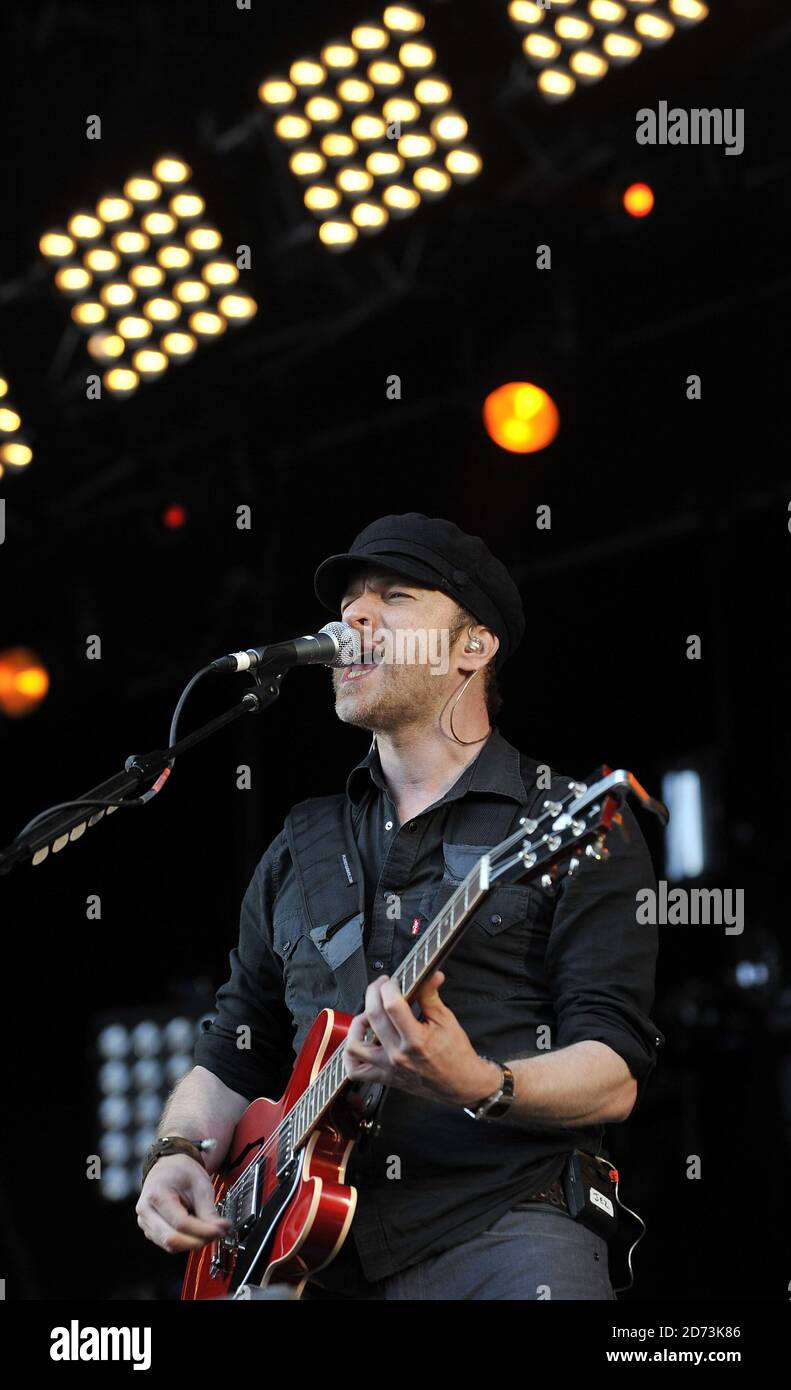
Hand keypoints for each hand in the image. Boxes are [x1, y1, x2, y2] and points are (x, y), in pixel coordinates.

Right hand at [135, 1154, 230, 1253]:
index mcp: (156, 1194)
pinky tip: (197, 1232)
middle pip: (172, 1239)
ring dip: (193, 1243)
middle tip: (217, 1234)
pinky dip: (186, 1242)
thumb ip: (208, 1209)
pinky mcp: (151, 1231)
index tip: (221, 1229)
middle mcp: (146, 1211)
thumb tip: (221, 1228)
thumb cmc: (181, 1172)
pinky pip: (169, 1245)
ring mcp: (145, 1223)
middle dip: (198, 1240)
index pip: (180, 1222)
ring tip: (209, 1231)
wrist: (167, 1167)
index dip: (203, 1230)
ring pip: (170, 1246)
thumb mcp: (199, 1184)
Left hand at [343, 970, 501, 1106]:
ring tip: (368, 1015)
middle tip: (381, 987)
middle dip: (373, 993)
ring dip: (357, 1025)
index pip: (392, 1005)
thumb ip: (431, 995)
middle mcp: (398, 1055)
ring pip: (355, 1045)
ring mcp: (388, 1067)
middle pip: (372, 1017)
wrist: (461, 1083)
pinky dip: (350, 1056)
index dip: (389, 986)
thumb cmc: (456, 1055)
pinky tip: (360, 1042)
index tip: (393, 981)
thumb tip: (430, 975)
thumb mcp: (447, 1020)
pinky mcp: (385, 1076)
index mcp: (416, 1039)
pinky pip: (355, 1071)